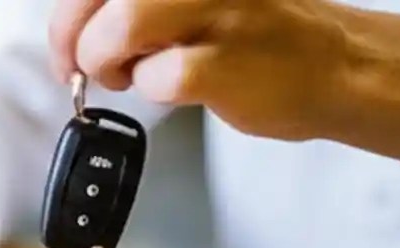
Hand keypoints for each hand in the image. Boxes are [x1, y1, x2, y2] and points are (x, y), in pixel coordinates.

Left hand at [49, 0, 351, 139]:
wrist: (332, 67)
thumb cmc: (254, 33)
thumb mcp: (188, 0)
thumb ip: (132, 3)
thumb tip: (71, 28)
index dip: (67, 15)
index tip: (67, 42)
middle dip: (76, 40)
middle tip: (87, 68)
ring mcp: (220, 9)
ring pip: (121, 25)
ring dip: (107, 61)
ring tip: (129, 75)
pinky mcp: (228, 61)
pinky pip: (159, 76)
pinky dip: (151, 88)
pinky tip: (173, 87)